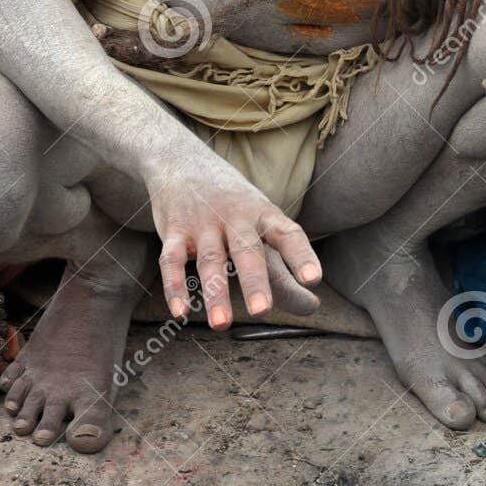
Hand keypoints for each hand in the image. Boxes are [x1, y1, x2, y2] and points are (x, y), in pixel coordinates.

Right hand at [150, 157, 321, 327]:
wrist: (182, 161)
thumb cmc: (234, 206)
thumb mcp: (262, 226)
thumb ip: (284, 270)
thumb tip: (313, 307)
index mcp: (264, 215)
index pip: (287, 234)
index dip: (301, 256)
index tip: (313, 280)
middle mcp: (236, 216)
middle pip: (247, 249)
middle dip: (254, 280)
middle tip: (261, 310)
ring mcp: (204, 222)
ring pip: (210, 259)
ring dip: (215, 292)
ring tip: (221, 324)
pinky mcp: (175, 230)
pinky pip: (172, 260)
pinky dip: (174, 286)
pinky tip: (180, 312)